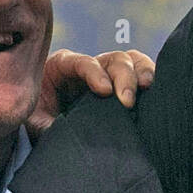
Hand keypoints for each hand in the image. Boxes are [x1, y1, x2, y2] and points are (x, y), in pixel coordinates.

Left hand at [26, 48, 155, 139]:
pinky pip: (141, 73)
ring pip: (131, 61)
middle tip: (127, 101)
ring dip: (141, 72)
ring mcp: (108, 73)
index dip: (94, 73)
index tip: (104, 91)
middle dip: (122, 76)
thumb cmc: (36, 120)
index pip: (82, 62)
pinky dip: (150, 78)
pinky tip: (157, 92)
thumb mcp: (35, 122)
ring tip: (148, 88)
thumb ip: (46, 126)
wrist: (43, 127)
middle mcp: (88, 65)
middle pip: (112, 59)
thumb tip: (60, 132)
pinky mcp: (122, 87)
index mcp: (62, 66)